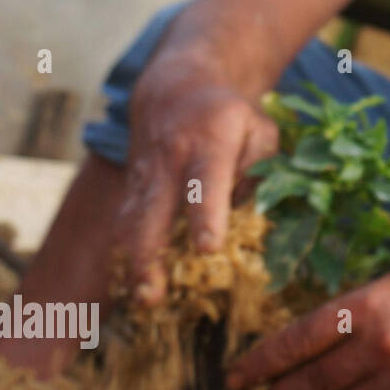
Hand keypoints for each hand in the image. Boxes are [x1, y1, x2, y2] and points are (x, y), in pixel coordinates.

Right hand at [117, 59, 277, 303]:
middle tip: (152, 293)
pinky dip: (130, 254)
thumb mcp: (260, 129)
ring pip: (133, 221)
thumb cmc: (229, 116)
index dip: (207, 216)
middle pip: (154, 210)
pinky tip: (138, 284)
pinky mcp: (132, 188)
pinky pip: (128, 224)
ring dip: (135, 261)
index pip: (207, 182)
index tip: (207, 248)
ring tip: (143, 299)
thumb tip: (250, 211)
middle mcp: (171, 160)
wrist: (174, 90)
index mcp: (210, 142)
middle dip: (150, 253)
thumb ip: (261, 169)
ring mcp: (145, 175)